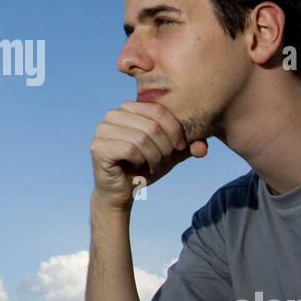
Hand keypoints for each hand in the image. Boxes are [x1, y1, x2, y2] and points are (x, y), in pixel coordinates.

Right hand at [90, 100, 207, 207]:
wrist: (122, 192)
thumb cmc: (144, 168)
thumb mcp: (170, 154)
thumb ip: (186, 146)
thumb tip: (203, 147)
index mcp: (128, 108)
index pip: (159, 110)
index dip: (175, 130)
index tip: (179, 148)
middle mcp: (112, 115)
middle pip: (152, 125)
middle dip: (165, 148)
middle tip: (163, 161)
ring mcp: (102, 130)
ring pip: (142, 138)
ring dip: (154, 157)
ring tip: (153, 165)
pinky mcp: (98, 147)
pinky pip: (130, 150)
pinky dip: (140, 161)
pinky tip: (138, 167)